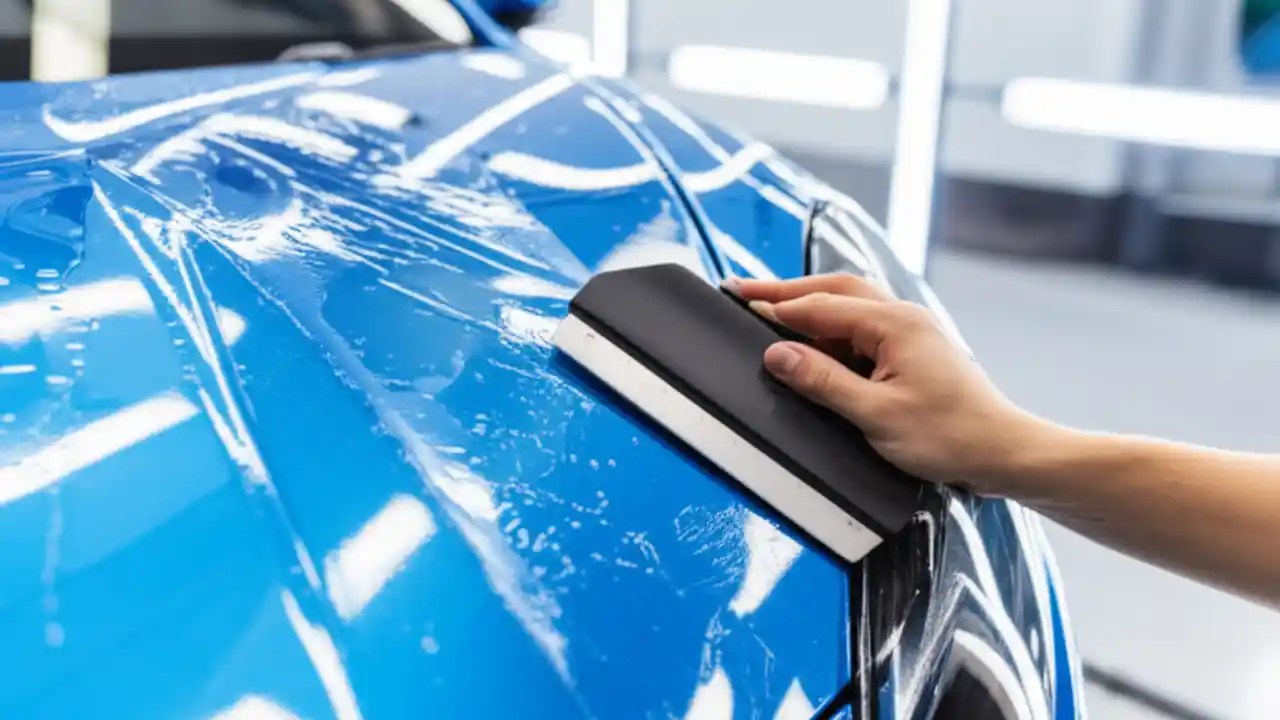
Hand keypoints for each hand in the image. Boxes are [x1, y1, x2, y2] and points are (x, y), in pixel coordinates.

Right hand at [728, 274, 1053, 491]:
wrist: (1001, 451)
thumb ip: (821, 381)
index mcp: (893, 324)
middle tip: (744, 291)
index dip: (776, 306)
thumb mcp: (873, 414)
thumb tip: (777, 354)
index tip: (739, 301)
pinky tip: (814, 339)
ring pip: (849, 303)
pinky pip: (863, 325)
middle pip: (833, 289)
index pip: (820, 306)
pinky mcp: (913, 348)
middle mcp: (903, 317)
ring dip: (809, 304)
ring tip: (770, 308)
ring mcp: (910, 330)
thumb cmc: (949, 436)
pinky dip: (831, 326)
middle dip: (787, 290)